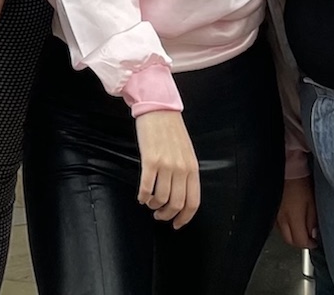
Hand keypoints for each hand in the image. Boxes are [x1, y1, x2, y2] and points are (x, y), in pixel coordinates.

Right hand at [134, 110, 200, 227]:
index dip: (184, 218)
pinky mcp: (150, 160)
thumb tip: (181, 196)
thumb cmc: (172, 130)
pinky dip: (142, 196)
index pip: (193, 202)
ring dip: (153, 205)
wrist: (158, 108)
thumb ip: (186, 172)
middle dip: (166, 215)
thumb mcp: (187, 152)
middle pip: (176, 204)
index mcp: (192, 167)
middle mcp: (181, 168)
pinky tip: (141, 195)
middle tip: (159, 215)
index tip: (176, 224)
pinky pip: (145, 187)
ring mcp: (165, 165)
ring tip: (149, 202)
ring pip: (160, 198)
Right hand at [276, 175, 318, 248]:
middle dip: (300, 243)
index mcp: (293, 218)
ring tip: (301, 229)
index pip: (300, 241)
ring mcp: (275, 216)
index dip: (309, 244)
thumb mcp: (313, 203)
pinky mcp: (272, 211)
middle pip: (290, 241)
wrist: (288, 171)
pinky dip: (286, 228)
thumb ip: (312, 221)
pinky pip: (279, 226)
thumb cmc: (301, 183)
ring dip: (292, 235)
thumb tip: (313, 234)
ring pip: (283, 234)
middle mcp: (282, 219)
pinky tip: (292, 221)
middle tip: (308, 238)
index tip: (314, 242)